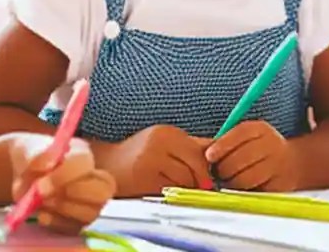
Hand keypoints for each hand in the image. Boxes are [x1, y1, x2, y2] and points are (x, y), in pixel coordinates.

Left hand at [9, 135, 115, 233]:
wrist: (23, 173)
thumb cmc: (30, 157)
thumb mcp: (27, 149)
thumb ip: (35, 154)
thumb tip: (46, 165)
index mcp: (82, 154)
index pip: (85, 164)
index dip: (64, 175)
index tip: (39, 184)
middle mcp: (93, 178)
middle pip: (102, 191)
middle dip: (71, 194)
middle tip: (42, 195)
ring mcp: (89, 202)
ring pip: (91, 212)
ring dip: (63, 210)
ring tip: (41, 203)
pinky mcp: (78, 221)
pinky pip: (76, 227)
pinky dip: (57, 223)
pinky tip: (42, 215)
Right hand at [92, 125, 211, 196]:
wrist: (107, 166)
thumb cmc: (140, 154)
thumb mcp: (166, 143)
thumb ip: (193, 145)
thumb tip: (221, 147)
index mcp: (167, 133)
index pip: (200, 153)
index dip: (205, 169)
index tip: (205, 178)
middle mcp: (159, 144)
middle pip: (194, 168)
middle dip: (197, 181)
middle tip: (193, 187)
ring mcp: (150, 162)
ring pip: (184, 182)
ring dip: (183, 189)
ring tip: (171, 185)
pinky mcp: (142, 181)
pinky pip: (169, 192)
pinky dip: (169, 195)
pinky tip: (159, 189)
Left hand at [206, 120, 297, 191]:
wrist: (292, 162)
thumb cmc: (259, 150)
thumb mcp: (248, 138)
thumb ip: (228, 143)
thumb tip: (205, 156)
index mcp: (260, 129)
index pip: (240, 134)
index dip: (222, 145)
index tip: (209, 156)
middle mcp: (272, 144)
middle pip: (240, 158)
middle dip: (223, 168)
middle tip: (217, 173)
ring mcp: (278, 165)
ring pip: (246, 177)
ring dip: (232, 182)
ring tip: (229, 181)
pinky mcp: (280, 184)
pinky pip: (254, 190)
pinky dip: (244, 191)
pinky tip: (243, 187)